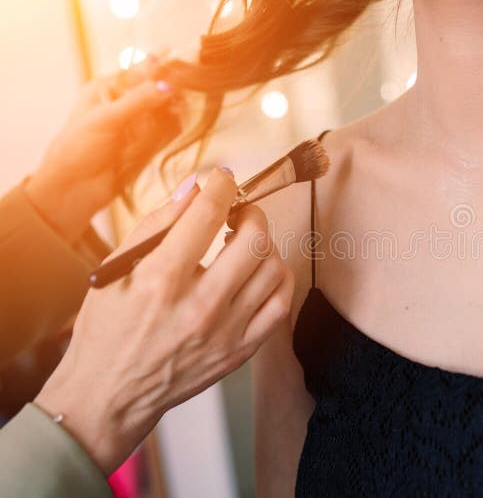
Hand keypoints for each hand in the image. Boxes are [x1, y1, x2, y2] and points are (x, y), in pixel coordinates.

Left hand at [25, 59, 182, 243]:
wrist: (74, 190)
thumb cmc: (78, 149)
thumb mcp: (107, 118)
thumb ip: (139, 100)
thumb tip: (168, 84)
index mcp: (108, 88)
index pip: (142, 71)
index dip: (162, 71)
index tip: (182, 74)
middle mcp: (125, 103)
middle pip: (160, 90)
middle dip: (168, 98)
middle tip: (174, 105)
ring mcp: (138, 124)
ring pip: (168, 111)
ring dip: (166, 118)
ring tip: (150, 132)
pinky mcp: (149, 143)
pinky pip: (169, 132)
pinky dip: (169, 134)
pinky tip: (158, 141)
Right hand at [33, 168, 293, 474]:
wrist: (110, 395)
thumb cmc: (107, 328)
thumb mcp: (116, 270)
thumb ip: (158, 224)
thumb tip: (195, 188)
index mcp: (160, 280)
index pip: (206, 215)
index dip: (221, 187)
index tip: (222, 180)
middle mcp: (198, 306)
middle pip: (252, 240)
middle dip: (250, 213)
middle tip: (238, 213)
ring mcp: (224, 332)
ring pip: (273, 269)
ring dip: (265, 245)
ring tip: (246, 243)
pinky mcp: (240, 351)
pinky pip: (281, 305)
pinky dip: (278, 278)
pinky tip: (261, 271)